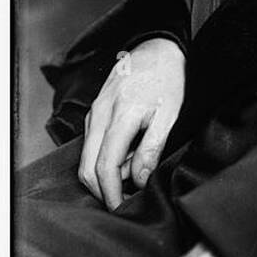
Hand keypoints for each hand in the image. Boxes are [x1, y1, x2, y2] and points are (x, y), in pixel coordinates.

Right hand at [79, 36, 184, 209]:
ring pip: (87, 155)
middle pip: (87, 165)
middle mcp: (100, 114)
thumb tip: (138, 179)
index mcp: (120, 115)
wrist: (158, 48)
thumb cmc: (169, 79)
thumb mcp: (170, 114)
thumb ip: (152, 148)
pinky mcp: (95, 109)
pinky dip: (104, 156)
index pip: (105, 166)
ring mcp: (94, 111)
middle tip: (125, 199)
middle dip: (102, 189)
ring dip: (105, 172)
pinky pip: (91, 141)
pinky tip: (127, 154)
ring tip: (134, 169)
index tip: (120, 209)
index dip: (110, 193)